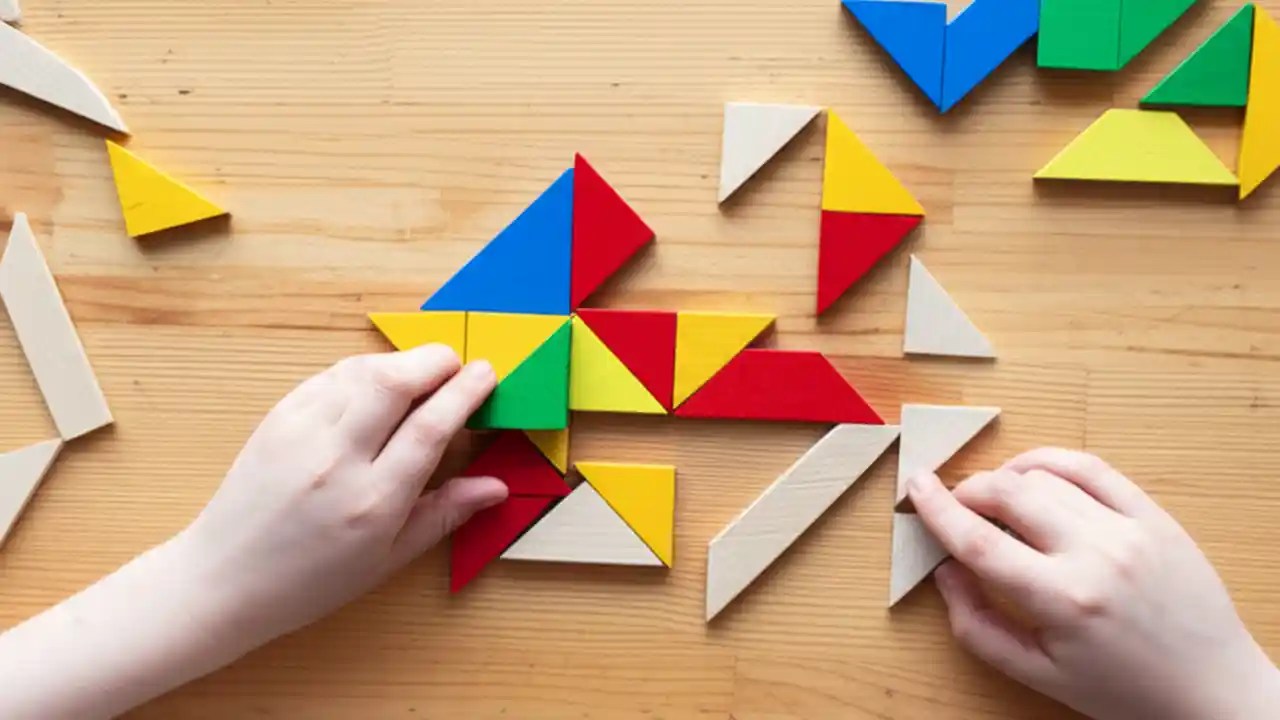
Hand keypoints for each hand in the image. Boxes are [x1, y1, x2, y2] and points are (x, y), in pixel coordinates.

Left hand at [177, 345, 506, 648]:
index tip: (487, 373)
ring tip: (421, 376)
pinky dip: (362, 370)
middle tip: (457, 366)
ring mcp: (300, 433)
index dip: (466, 391)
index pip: (430, 427)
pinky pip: (329, 376)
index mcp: (372, 502)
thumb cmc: (312, 580)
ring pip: (361, 369)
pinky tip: (376, 386)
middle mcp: (336, 459)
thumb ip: (444, 514)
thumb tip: (496, 486)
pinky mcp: (276, 417)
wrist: (224, 578)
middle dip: (436, 361)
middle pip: (395, 381)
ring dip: (400, 362)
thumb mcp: (388, 559)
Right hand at [909, 448, 1279, 719]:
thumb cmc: (1124, 690)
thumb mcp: (1037, 674)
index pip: (978, 541)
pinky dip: (1051, 461)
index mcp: (1061, 602)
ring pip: (1044, 476)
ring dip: (1007, 480)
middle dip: (967, 490)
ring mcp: (1130, 530)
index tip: (914, 487)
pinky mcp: (1154, 516)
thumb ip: (977, 625)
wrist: (1212, 690)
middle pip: (1007, 494)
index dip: (936, 509)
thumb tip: (944, 571)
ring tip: (999, 503)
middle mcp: (1095, 556)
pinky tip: (1034, 476)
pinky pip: (1092, 467)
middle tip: (955, 504)